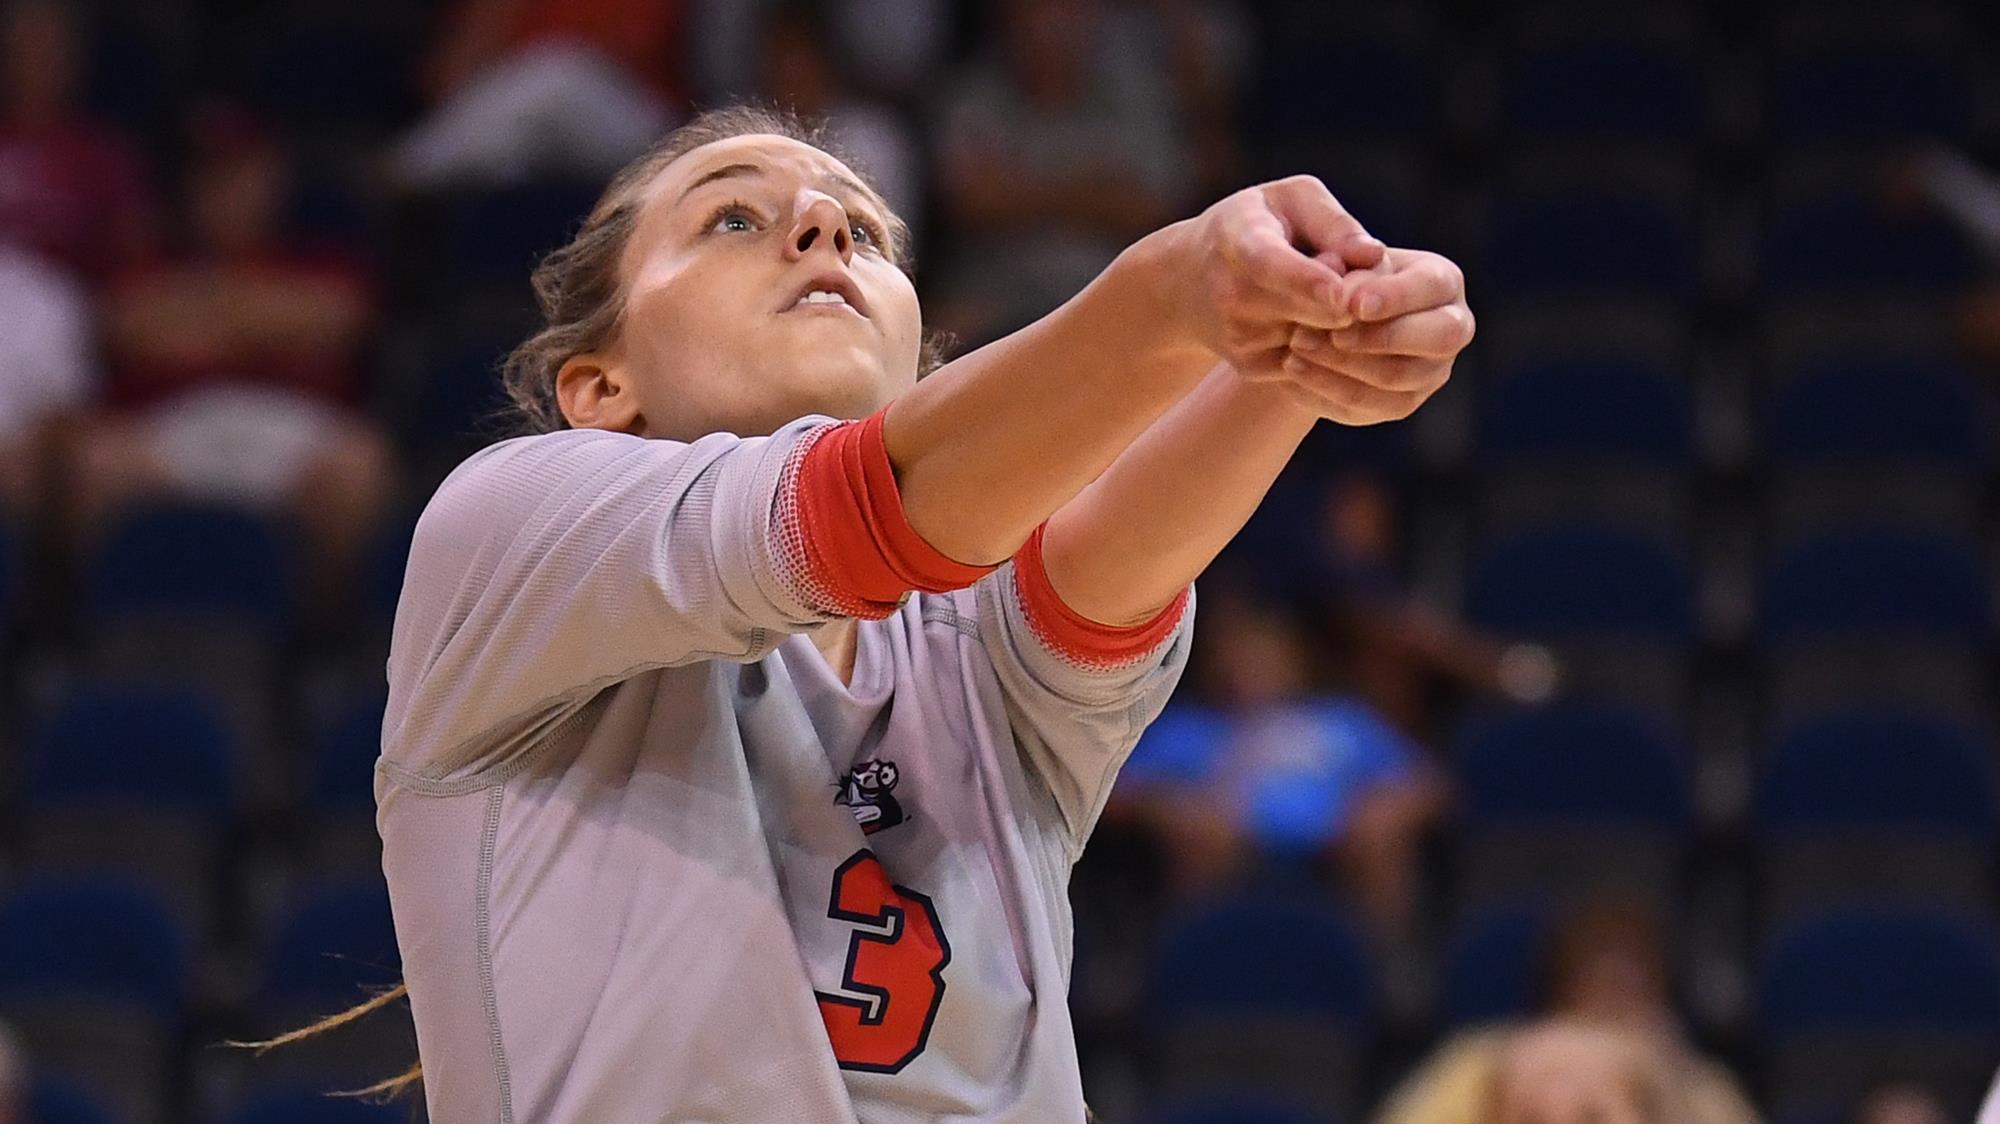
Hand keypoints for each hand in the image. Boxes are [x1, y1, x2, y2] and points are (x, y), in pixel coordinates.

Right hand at [1164, 175, 1385, 369]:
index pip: (1271, 262)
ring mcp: (1239, 337)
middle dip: (1354, 300)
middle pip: (1311, 311)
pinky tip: (1319, 320)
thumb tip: (1374, 256)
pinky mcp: (1251, 367)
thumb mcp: (1289, 200)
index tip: (1340, 293)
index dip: (1306, 279)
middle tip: (1362, 280)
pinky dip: (1331, 345)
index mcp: (1239, 239)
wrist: (1188, 281)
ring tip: (1334, 293)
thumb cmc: (1256, 225)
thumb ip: (1333, 222)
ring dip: (1346, 322)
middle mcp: (1232, 294)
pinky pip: (1315, 363)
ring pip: (1322, 340)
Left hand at [1260, 247, 1472, 425]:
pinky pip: (1367, 406)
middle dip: (1380, 337)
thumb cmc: (1338, 271)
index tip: (1353, 304)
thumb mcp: (1338, 255)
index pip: (1432, 286)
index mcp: (1443, 281)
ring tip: (1297, 346)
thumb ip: (1345, 260)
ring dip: (1342, 364)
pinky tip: (1292, 369)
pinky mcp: (1400, 403)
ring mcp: (1430, 372)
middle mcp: (1450, 328)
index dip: (1395, 297)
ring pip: (1396, 378)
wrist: (1324, 313)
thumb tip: (1340, 284)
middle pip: (1439, 338)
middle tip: (1331, 333)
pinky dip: (1326, 389)